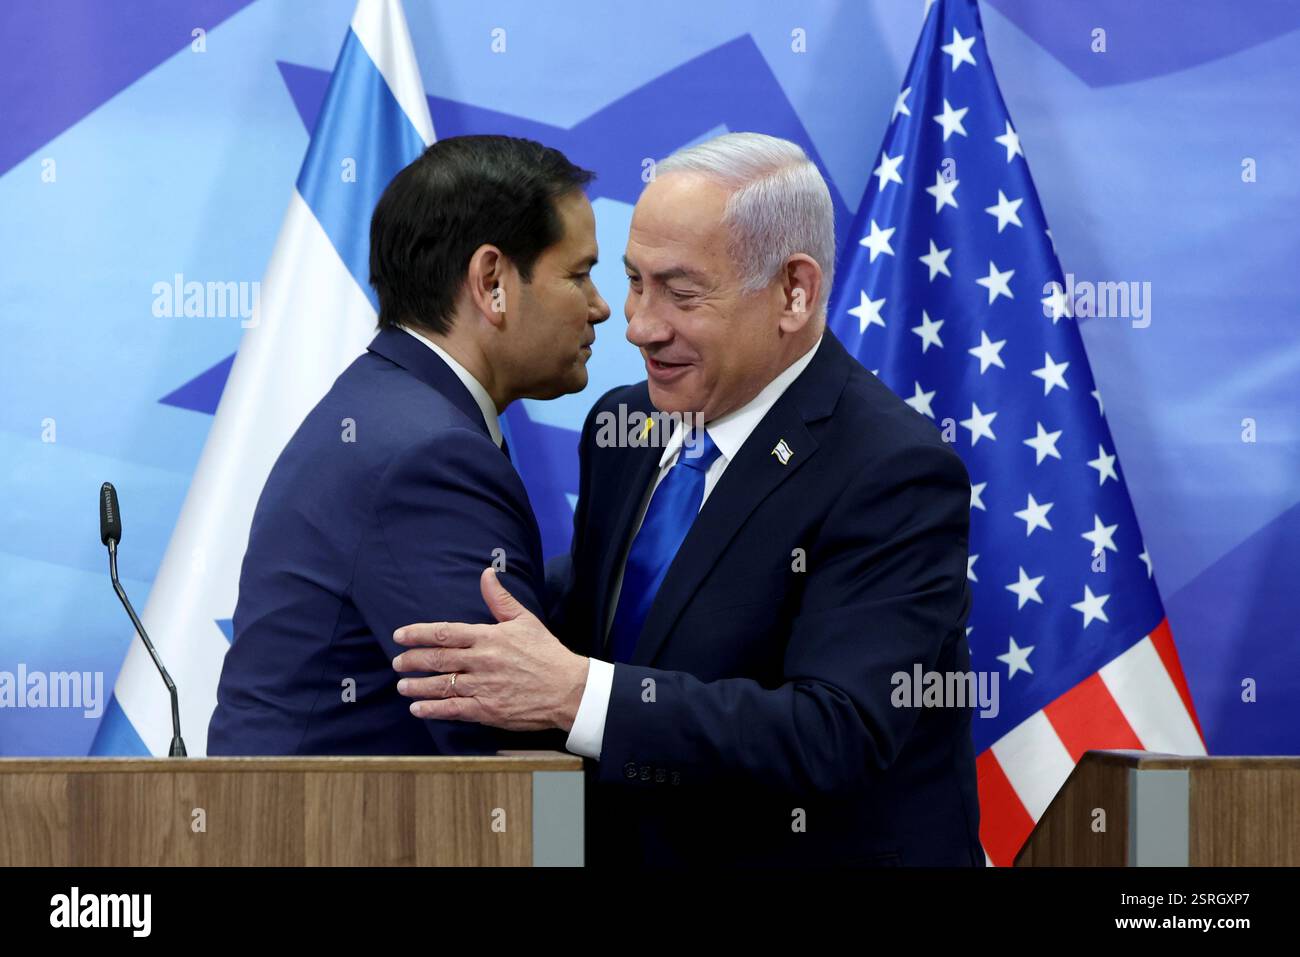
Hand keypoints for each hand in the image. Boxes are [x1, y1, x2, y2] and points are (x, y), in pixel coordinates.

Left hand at [392, 567, 589, 731]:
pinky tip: (418, 709)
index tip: (400, 636)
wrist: (568, 688)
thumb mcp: (525, 620)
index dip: (419, 634)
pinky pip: (453, 709)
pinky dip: (432, 709)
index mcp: (488, 637)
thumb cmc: (547, 653)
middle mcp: (482, 661)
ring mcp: (483, 687)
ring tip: (402, 686)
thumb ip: (500, 599)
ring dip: (417, 686)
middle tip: (397, 662)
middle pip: (438, 659)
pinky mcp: (487, 709)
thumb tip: (486, 573)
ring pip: (441, 685)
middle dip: (413, 660)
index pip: (445, 632)